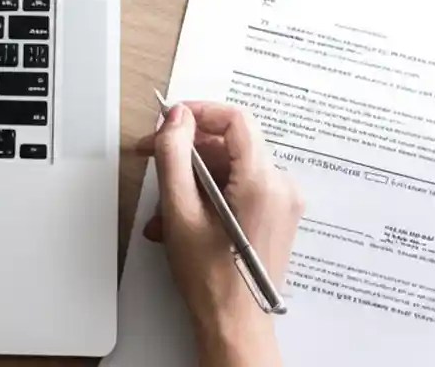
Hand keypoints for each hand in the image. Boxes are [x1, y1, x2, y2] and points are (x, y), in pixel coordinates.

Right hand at [137, 102, 303, 366]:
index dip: (199, 112)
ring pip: (231, 166)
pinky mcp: (276, 214)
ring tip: (163, 206)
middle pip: (231, 143)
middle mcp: (281, 185)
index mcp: (263, 181)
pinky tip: (182, 216)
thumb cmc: (211, 279)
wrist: (236, 324)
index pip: (235, 119)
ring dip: (193, 178)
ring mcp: (282, 201)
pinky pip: (240, 186)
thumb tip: (177, 118)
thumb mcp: (180, 212)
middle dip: (188, 149)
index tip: (170, 119)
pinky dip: (209, 193)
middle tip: (152, 155)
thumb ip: (174, 156)